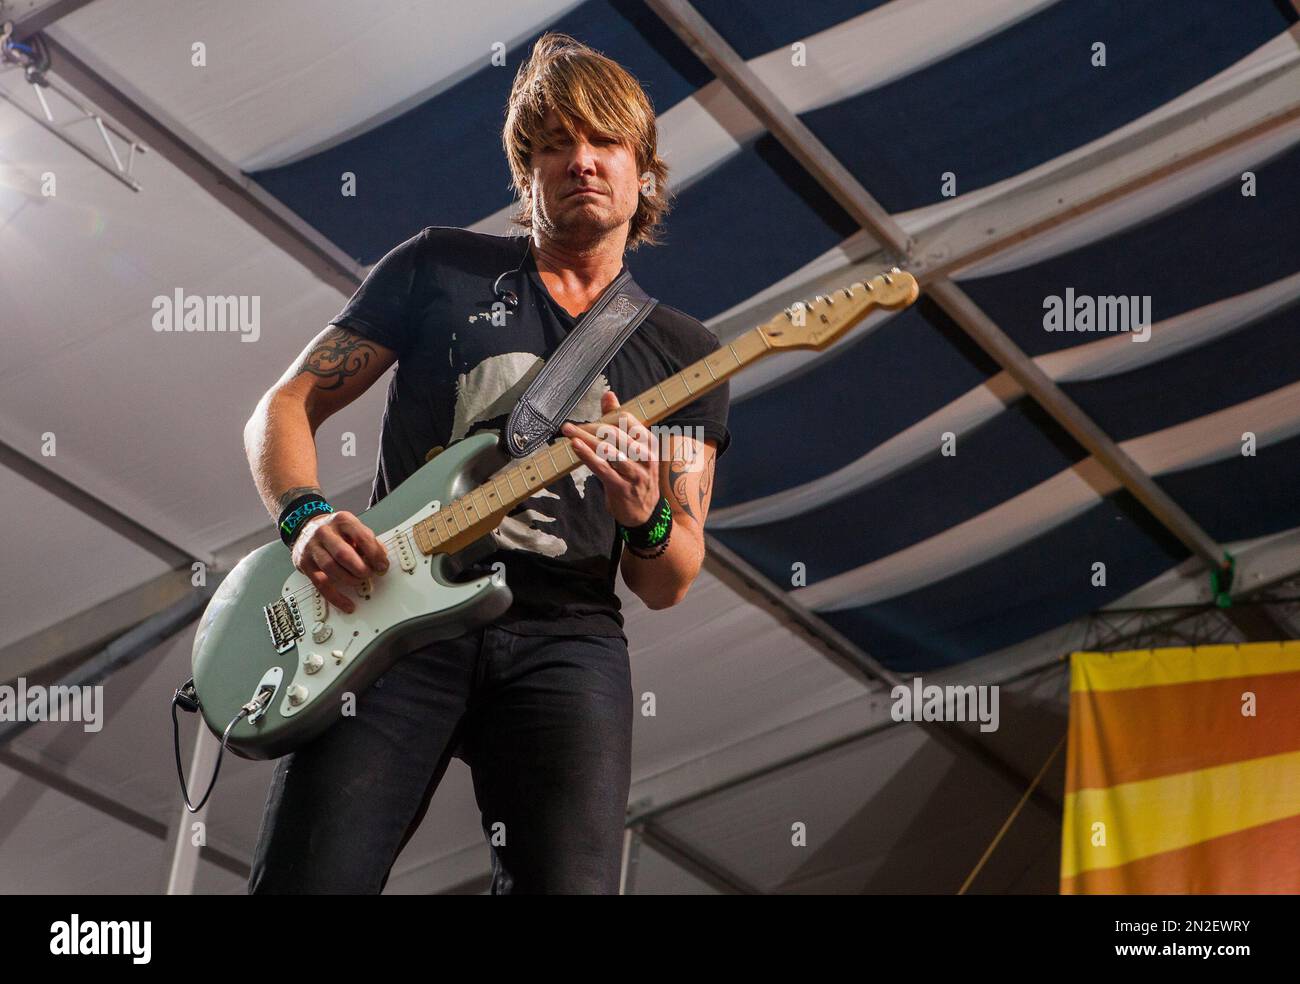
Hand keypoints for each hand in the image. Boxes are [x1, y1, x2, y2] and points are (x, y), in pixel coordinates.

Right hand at [290, 510, 388, 613]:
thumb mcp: (353, 529)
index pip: (361, 537)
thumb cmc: (335, 531)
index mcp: (342, 520)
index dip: (375, 554)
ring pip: (331, 568)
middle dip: (361, 568)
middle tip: (369, 574)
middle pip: (344, 554)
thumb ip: (368, 542)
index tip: (382, 566)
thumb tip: (381, 560)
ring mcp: (313, 547)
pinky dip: (336, 596)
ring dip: (350, 579)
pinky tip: (346, 603)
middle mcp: (325, 532)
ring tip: (358, 581)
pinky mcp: (305, 563)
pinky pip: (321, 583)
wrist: (306, 528)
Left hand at [561, 390, 660, 526]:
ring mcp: (635, 474)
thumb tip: (609, 394)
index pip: (629, 420)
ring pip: (608, 451)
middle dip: (590, 428)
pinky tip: (575, 447)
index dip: (606, 417)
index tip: (588, 420)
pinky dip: (587, 456)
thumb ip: (620, 422)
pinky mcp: (622, 488)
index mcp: (649, 444)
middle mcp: (646, 457)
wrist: (644, 514)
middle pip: (616, 434)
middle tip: (569, 427)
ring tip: (568, 432)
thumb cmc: (635, 476)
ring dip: (585, 440)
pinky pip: (603, 468)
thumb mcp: (633, 449)